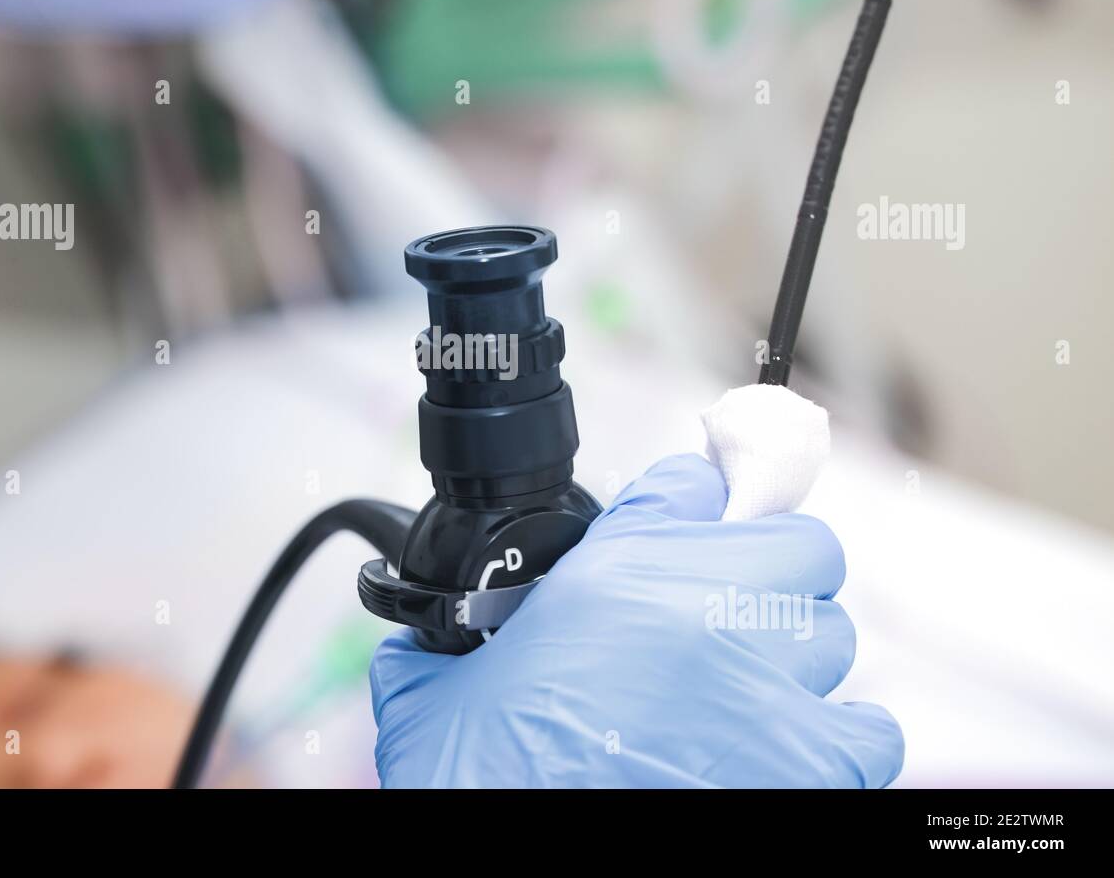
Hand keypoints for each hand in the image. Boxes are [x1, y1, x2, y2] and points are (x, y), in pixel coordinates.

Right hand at [369, 454, 902, 787]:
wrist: (503, 833)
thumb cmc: (478, 771)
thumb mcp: (452, 666)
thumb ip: (502, 605)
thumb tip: (518, 584)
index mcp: (614, 571)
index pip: (698, 486)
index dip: (707, 515)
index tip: (707, 529)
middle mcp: (701, 612)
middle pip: (797, 550)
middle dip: (766, 582)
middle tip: (723, 622)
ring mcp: (761, 688)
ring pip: (831, 635)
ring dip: (793, 659)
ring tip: (743, 697)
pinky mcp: (803, 766)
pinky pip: (866, 729)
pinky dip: (836, 737)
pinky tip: (789, 749)